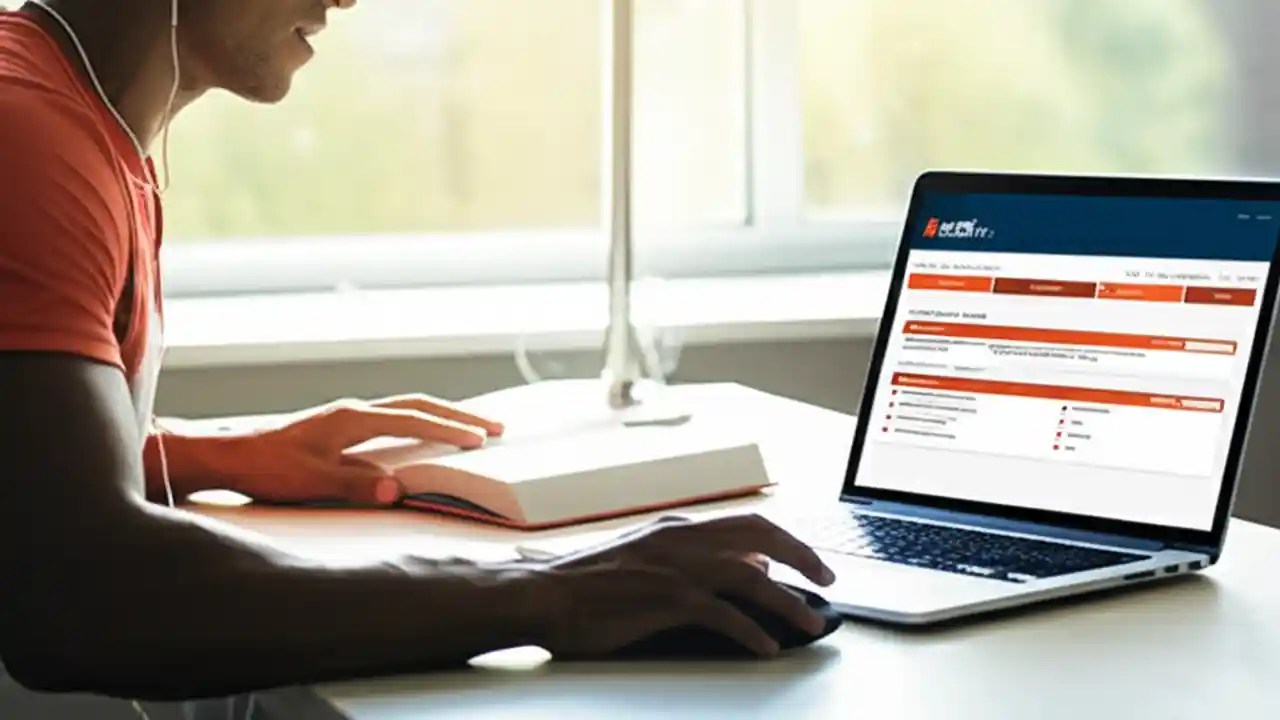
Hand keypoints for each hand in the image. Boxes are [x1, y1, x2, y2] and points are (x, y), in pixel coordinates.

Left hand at [215, 394, 502, 504]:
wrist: (229, 455)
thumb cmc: (268, 468)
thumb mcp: (312, 482)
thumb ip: (356, 484)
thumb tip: (398, 489)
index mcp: (352, 419)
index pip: (412, 421)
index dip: (448, 430)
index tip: (481, 440)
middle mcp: (353, 411)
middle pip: (417, 405)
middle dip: (458, 415)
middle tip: (495, 427)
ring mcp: (347, 416)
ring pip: (405, 408)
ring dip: (440, 416)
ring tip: (470, 428)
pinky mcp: (339, 427)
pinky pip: (392, 417)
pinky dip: (419, 421)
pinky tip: (424, 434)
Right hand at [535, 514, 836, 657]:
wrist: (543, 593)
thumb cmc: (587, 584)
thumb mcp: (645, 557)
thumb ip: (690, 559)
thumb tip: (744, 571)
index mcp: (677, 528)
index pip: (746, 524)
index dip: (784, 540)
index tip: (807, 558)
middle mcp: (681, 539)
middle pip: (759, 537)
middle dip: (801, 556)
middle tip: (828, 580)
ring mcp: (674, 568)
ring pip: (749, 577)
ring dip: (788, 601)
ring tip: (812, 623)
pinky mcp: (665, 599)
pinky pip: (722, 615)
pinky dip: (752, 631)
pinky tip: (767, 647)